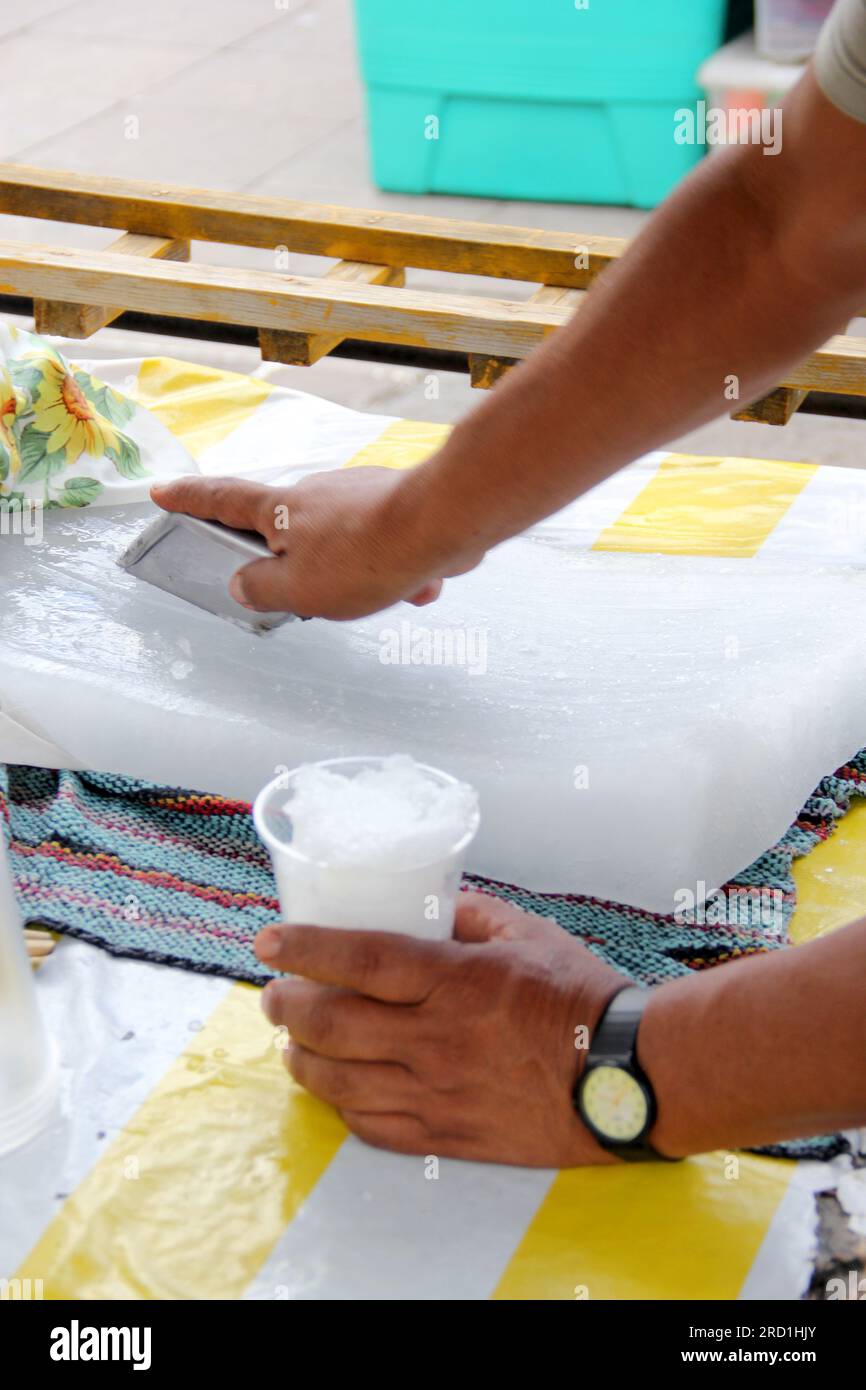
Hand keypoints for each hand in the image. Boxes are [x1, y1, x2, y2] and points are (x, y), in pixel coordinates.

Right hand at [151, 466, 480, 620]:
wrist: (442, 521)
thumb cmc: (367, 553)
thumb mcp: (298, 589)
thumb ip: (262, 590)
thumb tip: (243, 586)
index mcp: (279, 511)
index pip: (221, 501)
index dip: (188, 499)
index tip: (163, 492)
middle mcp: (314, 493)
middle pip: (288, 529)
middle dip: (303, 564)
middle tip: (317, 591)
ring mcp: (356, 494)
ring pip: (345, 544)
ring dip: (361, 575)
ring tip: (386, 592)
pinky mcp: (395, 502)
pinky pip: (386, 544)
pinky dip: (397, 569)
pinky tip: (418, 584)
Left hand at [254, 892, 628, 1166]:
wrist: (626, 1078)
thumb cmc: (581, 997)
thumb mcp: (529, 934)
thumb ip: (471, 914)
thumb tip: (432, 905)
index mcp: (455, 981)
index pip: (360, 959)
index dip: (306, 948)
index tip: (268, 941)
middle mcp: (435, 1039)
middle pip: (332, 1024)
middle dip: (286, 1007)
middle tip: (273, 995)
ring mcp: (437, 1094)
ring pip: (339, 1082)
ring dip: (300, 1058)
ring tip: (290, 1042)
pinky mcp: (446, 1137)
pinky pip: (371, 1126)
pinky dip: (340, 1104)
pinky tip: (334, 1087)